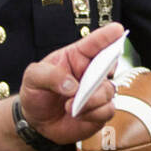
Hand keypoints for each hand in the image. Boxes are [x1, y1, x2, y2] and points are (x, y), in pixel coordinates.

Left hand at [18, 22, 123, 144]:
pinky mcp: (100, 111)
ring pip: (109, 91)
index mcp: (77, 56)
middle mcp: (91, 72)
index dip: (107, 36)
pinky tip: (78, 114)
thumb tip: (72, 86)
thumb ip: (49, 75)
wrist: (36, 121)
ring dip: (91, 99)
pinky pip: (107, 110)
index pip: (95, 42)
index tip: (117, 30)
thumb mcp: (32, 77)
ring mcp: (97, 92)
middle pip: (110, 64)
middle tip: (91, 78)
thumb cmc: (37, 92)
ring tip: (70, 105)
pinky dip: (93, 113)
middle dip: (106, 69)